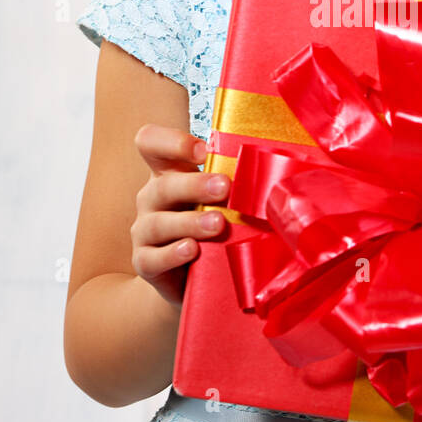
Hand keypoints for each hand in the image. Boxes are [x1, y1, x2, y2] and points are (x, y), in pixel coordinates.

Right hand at [131, 126, 230, 304]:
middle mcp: (152, 198)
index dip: (171, 142)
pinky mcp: (145, 262)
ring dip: (189, 222)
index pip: (151, 143)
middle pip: (162, 185)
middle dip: (194, 185)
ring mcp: (144, 230)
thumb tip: (277, 166)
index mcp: (168, 173)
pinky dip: (172, 254)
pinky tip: (192, 250)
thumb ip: (235, 181)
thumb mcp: (223, 200)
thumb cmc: (215, 228)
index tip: (203, 150)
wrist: (199, 279)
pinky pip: (152, 258)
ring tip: (218, 224)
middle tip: (225, 187)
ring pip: (158, 223)